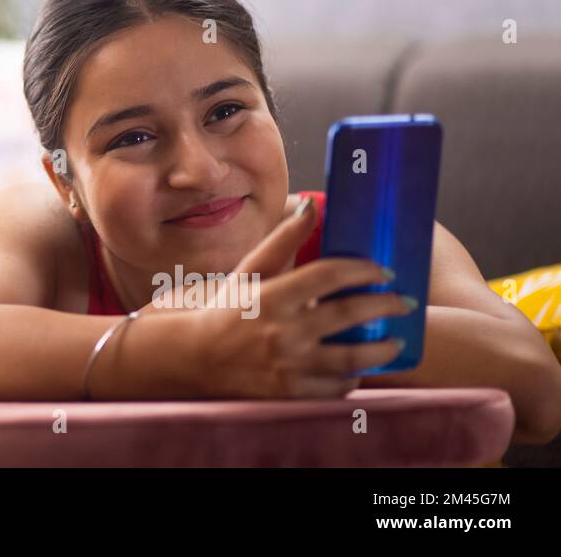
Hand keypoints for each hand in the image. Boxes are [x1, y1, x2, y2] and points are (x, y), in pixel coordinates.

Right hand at [188, 194, 409, 398]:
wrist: (195, 356)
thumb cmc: (226, 308)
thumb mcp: (250, 271)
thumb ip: (283, 240)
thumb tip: (311, 206)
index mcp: (272, 295)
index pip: (330, 275)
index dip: (364, 270)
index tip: (384, 271)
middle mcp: (282, 331)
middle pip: (349, 314)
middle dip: (385, 305)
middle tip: (405, 303)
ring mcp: (287, 366)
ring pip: (352, 358)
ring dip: (382, 348)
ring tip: (397, 341)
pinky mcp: (289, 394)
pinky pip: (335, 388)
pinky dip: (354, 377)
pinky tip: (361, 368)